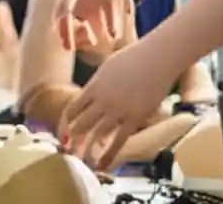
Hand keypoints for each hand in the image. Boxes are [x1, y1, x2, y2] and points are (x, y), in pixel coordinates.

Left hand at [58, 41, 178, 170]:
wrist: (157, 57)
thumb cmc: (134, 57)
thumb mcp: (107, 67)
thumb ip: (98, 83)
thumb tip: (91, 94)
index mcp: (93, 86)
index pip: (73, 109)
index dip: (67, 123)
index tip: (64, 132)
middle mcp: (102, 100)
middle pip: (81, 124)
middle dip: (73, 139)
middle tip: (69, 151)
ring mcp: (118, 110)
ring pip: (97, 135)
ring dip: (87, 150)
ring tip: (81, 162)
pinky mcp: (134, 118)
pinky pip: (119, 140)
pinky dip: (109, 154)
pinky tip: (102, 164)